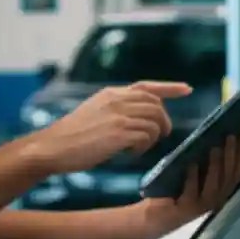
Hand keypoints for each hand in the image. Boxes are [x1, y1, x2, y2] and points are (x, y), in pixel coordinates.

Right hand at [28, 81, 191, 174]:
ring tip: (138, 147)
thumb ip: (116, 110)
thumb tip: (138, 119)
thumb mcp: (94, 113)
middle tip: (158, 136)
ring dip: (153, 136)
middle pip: (155, 104)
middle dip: (163, 120)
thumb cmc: (70, 137)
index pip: (146, 86)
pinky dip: (144, 146)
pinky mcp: (119, 132)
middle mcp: (117, 99)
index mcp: (111, 93)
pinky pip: (147, 135)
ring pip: (155, 119)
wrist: (52, 147)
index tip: (187, 89)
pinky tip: (130, 152)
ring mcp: (119, 115)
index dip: (169, 87)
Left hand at [134, 129, 239, 238]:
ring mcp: (203, 206)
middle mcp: (218, 199)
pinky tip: (192, 164)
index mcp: (223, 188)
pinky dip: (193, 178)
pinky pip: (193, 193)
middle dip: (234, 155)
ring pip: (216, 185)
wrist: (154, 214)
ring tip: (216, 148)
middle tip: (231, 135)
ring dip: (217, 166)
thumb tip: (215, 131)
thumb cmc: (176, 188)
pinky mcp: (187, 210)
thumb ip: (206, 158)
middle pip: (232, 176)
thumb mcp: (195, 170)